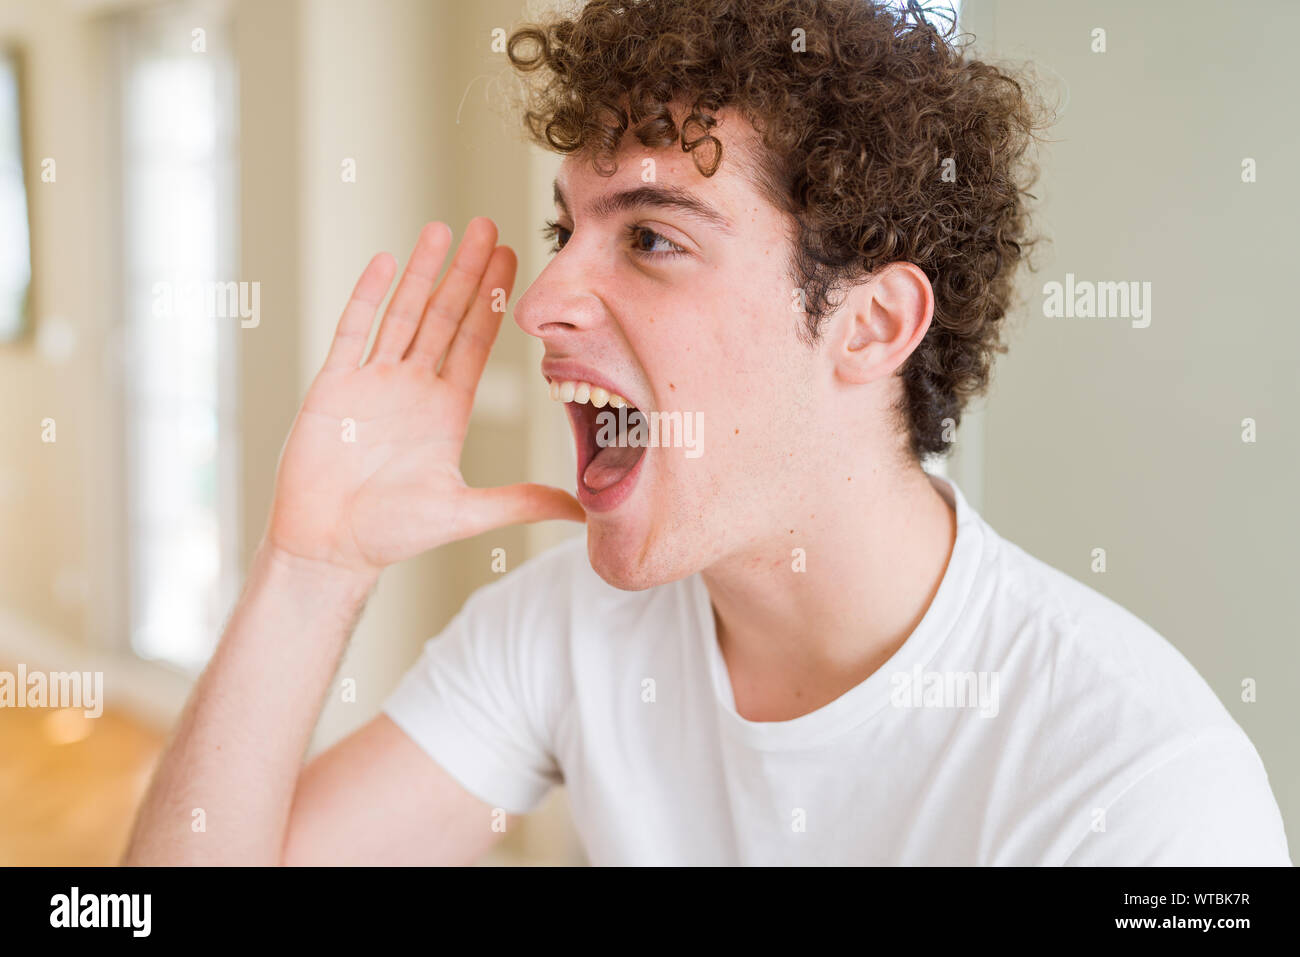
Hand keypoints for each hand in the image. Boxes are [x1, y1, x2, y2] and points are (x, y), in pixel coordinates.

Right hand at [265, 218, 582, 575]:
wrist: (328, 548)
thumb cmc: (392, 534)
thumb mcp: (466, 512)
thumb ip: (522, 502)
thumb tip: (583, 511)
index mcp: (445, 410)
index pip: (475, 342)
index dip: (493, 302)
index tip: (513, 262)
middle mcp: (412, 388)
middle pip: (444, 316)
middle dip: (466, 272)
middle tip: (488, 226)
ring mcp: (372, 383)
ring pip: (402, 314)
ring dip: (421, 271)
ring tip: (442, 229)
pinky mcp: (333, 387)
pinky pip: (353, 332)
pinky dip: (367, 297)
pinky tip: (385, 262)